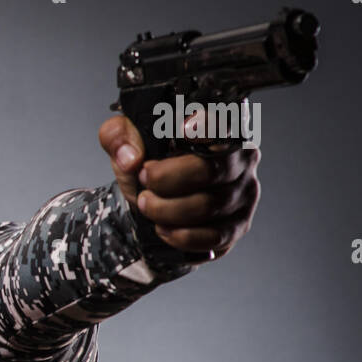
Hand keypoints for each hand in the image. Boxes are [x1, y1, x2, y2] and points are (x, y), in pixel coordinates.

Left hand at [98, 111, 259, 261]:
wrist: (150, 201)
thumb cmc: (148, 165)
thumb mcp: (125, 143)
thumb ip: (118, 136)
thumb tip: (130, 158)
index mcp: (218, 130)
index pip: (222, 124)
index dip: (206, 127)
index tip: (182, 129)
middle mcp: (239, 160)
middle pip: (208, 170)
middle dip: (165, 180)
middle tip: (144, 180)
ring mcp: (242, 194)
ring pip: (207, 206)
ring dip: (166, 210)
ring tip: (147, 205)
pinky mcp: (237, 226)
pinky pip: (213, 237)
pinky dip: (181, 236)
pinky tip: (164, 228)